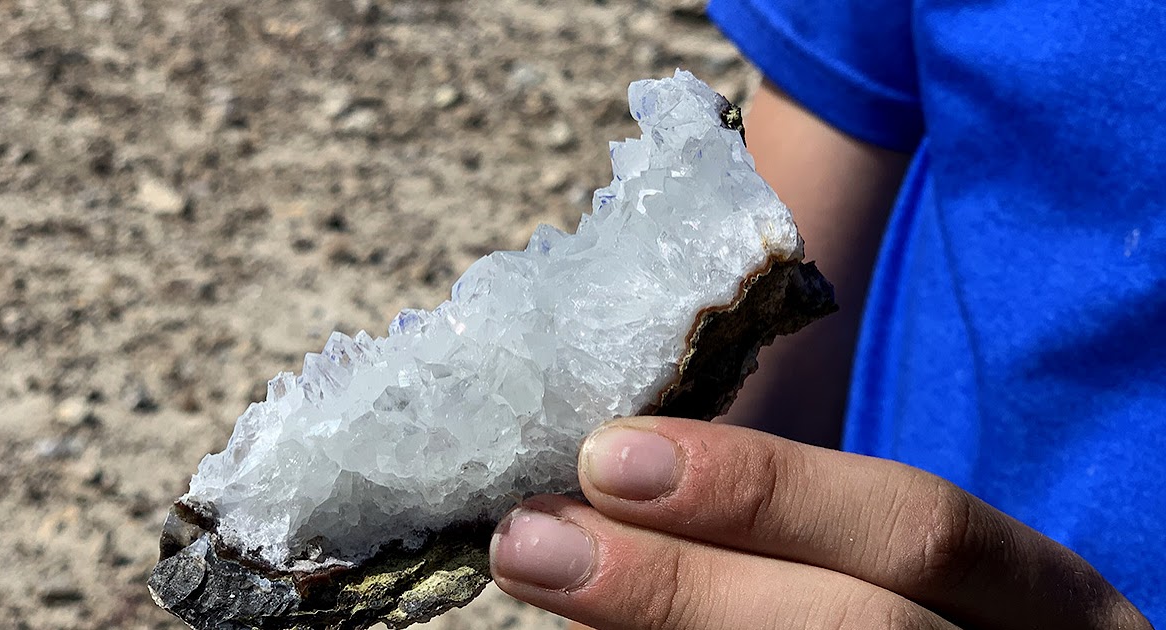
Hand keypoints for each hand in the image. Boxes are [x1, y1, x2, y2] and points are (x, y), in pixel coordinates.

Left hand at [489, 417, 1150, 628]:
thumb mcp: (906, 570)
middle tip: (530, 543)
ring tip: (540, 588)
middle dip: (680, 588)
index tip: (609, 455)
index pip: (918, 526)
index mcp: (1046, 603)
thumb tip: (618, 482)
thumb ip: (800, 532)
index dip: (760, 488)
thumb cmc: (928, 622)